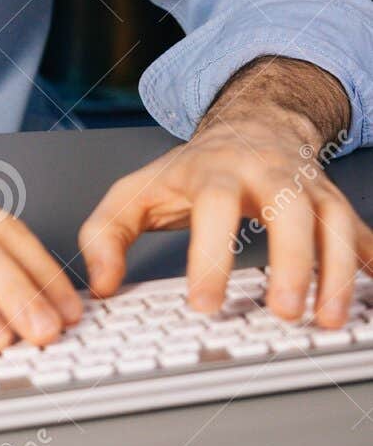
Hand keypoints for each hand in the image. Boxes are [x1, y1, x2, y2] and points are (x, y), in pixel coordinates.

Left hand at [78, 114, 372, 326]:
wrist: (250, 126)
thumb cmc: (193, 169)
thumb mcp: (138, 191)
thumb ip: (107, 233)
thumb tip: (100, 281)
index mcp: (214, 171)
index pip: (214, 206)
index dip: (210, 254)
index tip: (205, 301)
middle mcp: (266, 174)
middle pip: (287, 206)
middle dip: (291, 259)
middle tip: (283, 311)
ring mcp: (306, 186)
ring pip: (333, 220)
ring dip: (337, 270)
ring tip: (328, 319)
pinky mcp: (334, 203)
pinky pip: (360, 232)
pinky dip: (368, 262)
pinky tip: (370, 293)